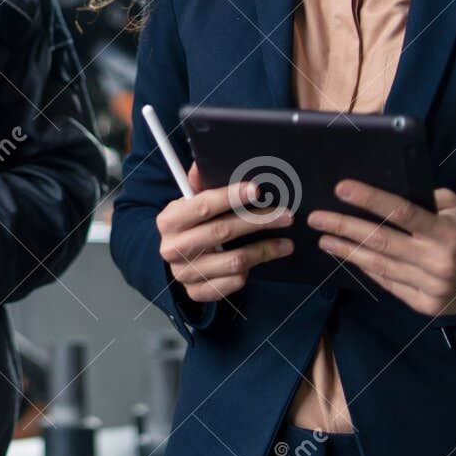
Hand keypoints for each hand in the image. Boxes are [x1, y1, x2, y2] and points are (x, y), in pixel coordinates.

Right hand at [156, 162, 294, 302]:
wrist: (176, 259)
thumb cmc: (191, 224)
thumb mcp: (190, 202)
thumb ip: (199, 183)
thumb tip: (204, 163)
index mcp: (169, 220)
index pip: (202, 206)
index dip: (231, 196)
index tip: (257, 190)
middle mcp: (172, 248)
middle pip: (222, 232)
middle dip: (258, 222)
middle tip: (286, 216)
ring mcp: (184, 273)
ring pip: (234, 261)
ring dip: (265, 250)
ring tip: (286, 243)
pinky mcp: (197, 293)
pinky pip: (232, 284)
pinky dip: (249, 272)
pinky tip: (259, 261)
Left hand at [308, 181, 455, 315]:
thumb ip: (425, 201)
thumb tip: (385, 194)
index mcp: (446, 232)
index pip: (401, 212)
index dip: (369, 200)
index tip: (340, 188)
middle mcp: (437, 261)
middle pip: (381, 242)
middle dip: (343, 228)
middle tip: (316, 219)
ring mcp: (431, 286)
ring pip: (379, 266)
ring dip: (347, 251)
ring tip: (324, 239)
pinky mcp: (426, 305)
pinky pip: (388, 284)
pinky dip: (367, 269)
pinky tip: (349, 257)